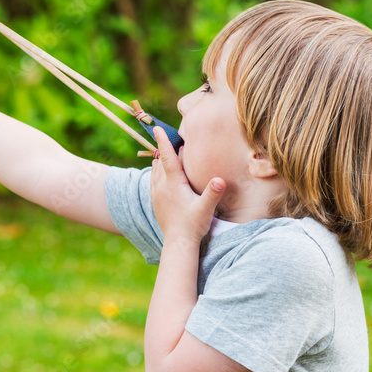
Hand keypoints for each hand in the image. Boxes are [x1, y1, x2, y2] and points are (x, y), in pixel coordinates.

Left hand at [150, 126, 225, 245]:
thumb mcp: (205, 209)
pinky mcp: (155, 202)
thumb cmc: (193, 225)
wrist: (177, 243)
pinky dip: (155, 173)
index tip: (157, 128)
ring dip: (159, 161)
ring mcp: (157, 194)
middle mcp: (162, 187)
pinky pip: (153, 181)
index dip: (163, 141)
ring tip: (162, 152)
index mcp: (173, 184)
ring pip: (154, 172)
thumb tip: (219, 179)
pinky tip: (158, 172)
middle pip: (160, 162)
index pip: (167, 158)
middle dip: (163, 148)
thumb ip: (212, 193)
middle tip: (166, 136)